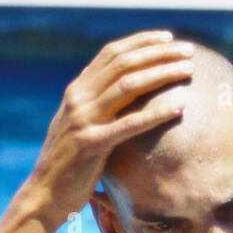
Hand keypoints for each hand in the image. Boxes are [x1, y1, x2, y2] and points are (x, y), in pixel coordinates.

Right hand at [25, 30, 193, 227]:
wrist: (43, 193)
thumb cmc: (68, 164)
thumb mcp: (78, 126)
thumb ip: (96, 107)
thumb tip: (125, 97)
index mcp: (76, 91)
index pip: (111, 53)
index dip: (141, 42)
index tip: (168, 38)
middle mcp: (78, 98)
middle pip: (124, 63)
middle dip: (159, 53)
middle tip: (188, 50)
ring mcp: (84, 119)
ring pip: (129, 85)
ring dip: (162, 73)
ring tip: (189, 69)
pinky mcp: (92, 144)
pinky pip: (130, 124)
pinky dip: (156, 113)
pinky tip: (179, 108)